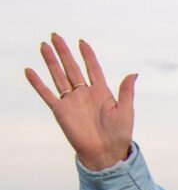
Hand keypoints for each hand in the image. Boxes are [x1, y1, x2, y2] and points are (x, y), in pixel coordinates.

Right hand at [25, 34, 135, 171]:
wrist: (106, 153)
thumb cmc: (119, 134)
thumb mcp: (126, 111)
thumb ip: (126, 91)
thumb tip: (134, 73)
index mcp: (101, 93)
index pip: (92, 68)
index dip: (87, 55)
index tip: (82, 42)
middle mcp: (84, 94)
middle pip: (72, 68)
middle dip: (64, 52)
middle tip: (55, 36)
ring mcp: (72, 101)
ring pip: (58, 76)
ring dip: (51, 61)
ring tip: (44, 46)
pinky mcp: (61, 110)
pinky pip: (47, 94)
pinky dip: (38, 83)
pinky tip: (30, 71)